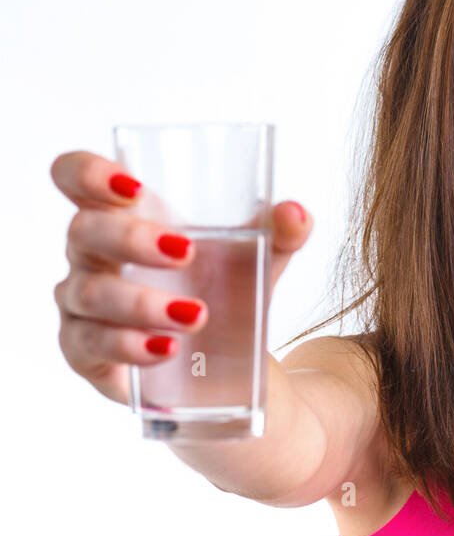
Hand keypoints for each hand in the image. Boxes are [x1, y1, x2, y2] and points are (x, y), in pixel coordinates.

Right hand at [50, 150, 312, 404]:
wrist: (225, 363)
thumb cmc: (222, 289)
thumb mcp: (256, 259)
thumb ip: (279, 234)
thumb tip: (296, 214)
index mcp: (122, 214)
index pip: (74, 175)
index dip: (88, 172)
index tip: (132, 187)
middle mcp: (91, 253)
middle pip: (83, 231)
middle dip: (132, 239)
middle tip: (187, 252)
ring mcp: (81, 303)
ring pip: (90, 293)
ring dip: (142, 303)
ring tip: (197, 315)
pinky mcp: (84, 350)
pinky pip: (92, 344)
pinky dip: (130, 346)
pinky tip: (166, 349)